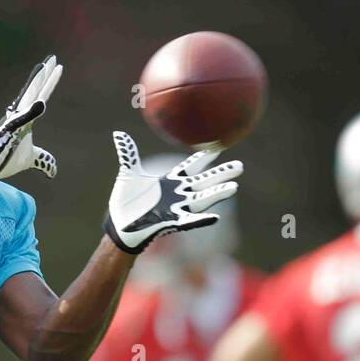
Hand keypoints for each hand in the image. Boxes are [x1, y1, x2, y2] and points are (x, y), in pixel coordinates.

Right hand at [0, 55, 61, 184]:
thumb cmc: (5, 159)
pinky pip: (22, 120)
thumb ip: (43, 160)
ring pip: (28, 98)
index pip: (39, 97)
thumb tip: (53, 170)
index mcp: (24, 119)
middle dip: (45, 75)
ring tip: (46, 67)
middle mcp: (19, 116)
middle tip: (54, 59)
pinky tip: (41, 103)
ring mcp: (13, 121)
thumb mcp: (30, 159)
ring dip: (37, 84)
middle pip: (35, 92)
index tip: (56, 69)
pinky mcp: (9, 131)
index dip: (48, 84)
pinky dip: (31, 112)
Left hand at [104, 132, 242, 255]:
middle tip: (240, 166)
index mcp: (169, 182)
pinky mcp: (171, 223)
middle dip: (221, 174)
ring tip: (234, 186)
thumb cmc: (125, 203)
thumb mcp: (128, 174)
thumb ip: (128, 154)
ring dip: (217, 193)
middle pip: (204, 182)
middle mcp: (177, 194)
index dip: (203, 158)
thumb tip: (119, 134)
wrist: (119, 226)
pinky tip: (214, 217)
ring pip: (202, 199)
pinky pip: (189, 221)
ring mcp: (176, 209)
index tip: (218, 148)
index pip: (190, 167)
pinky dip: (201, 219)